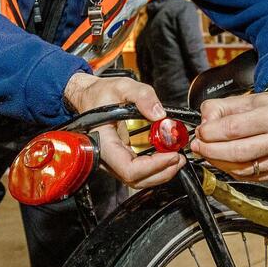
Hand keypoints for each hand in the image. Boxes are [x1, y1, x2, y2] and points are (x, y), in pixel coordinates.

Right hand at [63, 73, 183, 188]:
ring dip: (160, 173)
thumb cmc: (99, 94)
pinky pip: (137, 171)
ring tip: (176, 159)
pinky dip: (154, 168)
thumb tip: (159, 114)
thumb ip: (142, 96)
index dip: (153, 166)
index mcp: (103, 142)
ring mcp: (112, 160)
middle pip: (135, 179)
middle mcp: (106, 157)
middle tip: (179, 158)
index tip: (171, 155)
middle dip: (161, 172)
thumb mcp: (122, 86)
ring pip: (137, 179)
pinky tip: (166, 157)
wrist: (88, 96)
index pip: (129, 168)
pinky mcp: (120, 157)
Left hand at [190, 90, 267, 181]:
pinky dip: (231, 170)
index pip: (234, 128)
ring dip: (218, 162)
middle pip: (239, 152)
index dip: (211, 133)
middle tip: (198, 146)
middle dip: (212, 151)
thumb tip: (203, 126)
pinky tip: (223, 160)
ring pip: (243, 168)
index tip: (200, 133)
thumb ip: (217, 108)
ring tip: (207, 153)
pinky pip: (249, 176)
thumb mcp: (241, 99)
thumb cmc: (266, 107)